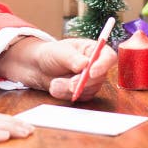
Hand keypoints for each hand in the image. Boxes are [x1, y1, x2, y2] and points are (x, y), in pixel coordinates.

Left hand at [0, 38, 116, 101]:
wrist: (38, 67)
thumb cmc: (51, 54)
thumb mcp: (59, 52)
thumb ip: (72, 58)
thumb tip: (85, 64)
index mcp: (93, 49)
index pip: (108, 56)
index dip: (103, 65)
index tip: (92, 72)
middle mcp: (95, 65)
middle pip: (100, 77)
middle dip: (83, 82)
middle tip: (69, 84)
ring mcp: (91, 80)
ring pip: (88, 89)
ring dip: (70, 89)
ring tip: (54, 83)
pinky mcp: (83, 92)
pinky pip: (80, 97)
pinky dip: (66, 94)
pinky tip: (55, 88)